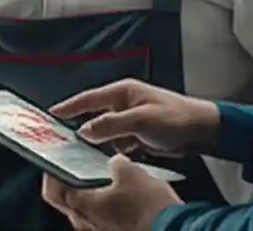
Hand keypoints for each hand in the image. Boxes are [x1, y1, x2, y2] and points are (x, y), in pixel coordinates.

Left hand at [42, 155, 181, 230]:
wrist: (173, 230)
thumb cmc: (148, 205)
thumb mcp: (131, 171)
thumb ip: (115, 163)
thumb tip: (114, 163)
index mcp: (81, 205)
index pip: (53, 190)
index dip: (51, 173)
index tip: (57, 160)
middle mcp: (85, 223)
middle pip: (67, 201)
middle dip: (71, 183)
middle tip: (78, 165)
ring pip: (85, 212)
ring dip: (90, 195)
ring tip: (103, 176)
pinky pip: (102, 219)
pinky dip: (104, 206)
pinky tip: (120, 193)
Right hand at [51, 79, 219, 158]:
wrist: (202, 131)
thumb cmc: (176, 117)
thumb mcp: (141, 120)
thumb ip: (112, 125)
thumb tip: (85, 130)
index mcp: (123, 92)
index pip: (88, 98)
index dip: (68, 107)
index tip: (50, 114)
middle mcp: (124, 104)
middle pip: (93, 116)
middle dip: (79, 128)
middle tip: (61, 139)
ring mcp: (130, 119)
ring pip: (104, 132)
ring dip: (97, 143)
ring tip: (81, 154)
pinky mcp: (137, 134)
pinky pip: (116, 142)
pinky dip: (111, 150)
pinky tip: (107, 159)